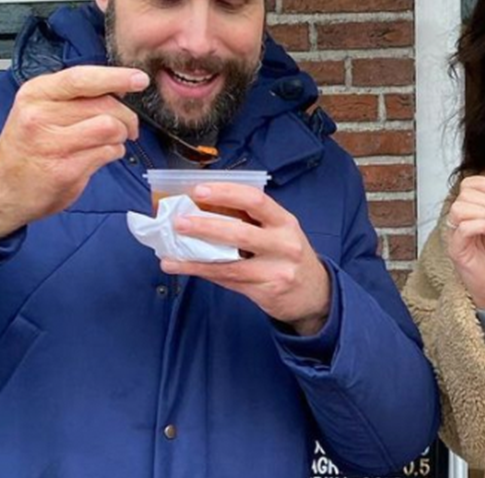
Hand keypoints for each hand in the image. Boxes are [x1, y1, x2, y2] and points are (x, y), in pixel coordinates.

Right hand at [0, 66, 146, 240]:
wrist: (0, 188)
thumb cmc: (26, 147)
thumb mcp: (39, 110)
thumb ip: (73, 98)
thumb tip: (119, 88)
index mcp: (36, 93)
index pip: (82, 78)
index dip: (115, 77)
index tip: (139, 79)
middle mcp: (40, 115)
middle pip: (104, 105)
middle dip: (126, 116)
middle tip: (129, 127)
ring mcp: (51, 143)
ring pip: (109, 128)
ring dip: (119, 136)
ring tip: (111, 142)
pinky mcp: (64, 169)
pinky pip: (107, 153)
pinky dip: (113, 153)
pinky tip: (100, 156)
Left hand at [160, 183, 331, 335]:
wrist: (315, 294)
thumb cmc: (289, 256)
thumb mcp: (280, 232)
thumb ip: (251, 221)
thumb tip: (203, 209)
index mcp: (285, 221)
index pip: (255, 200)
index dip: (226, 193)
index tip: (199, 190)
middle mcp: (284, 244)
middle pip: (241, 232)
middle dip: (206, 226)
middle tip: (179, 221)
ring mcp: (276, 270)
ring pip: (229, 263)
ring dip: (195, 257)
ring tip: (169, 252)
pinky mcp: (265, 292)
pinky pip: (228, 280)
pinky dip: (201, 272)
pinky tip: (181, 267)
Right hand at [443, 174, 484, 310]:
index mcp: (472, 210)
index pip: (468, 184)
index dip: (483, 183)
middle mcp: (460, 221)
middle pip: (464, 194)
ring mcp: (456, 235)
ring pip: (458, 208)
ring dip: (482, 212)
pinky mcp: (456, 250)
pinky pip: (462, 228)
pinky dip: (479, 226)